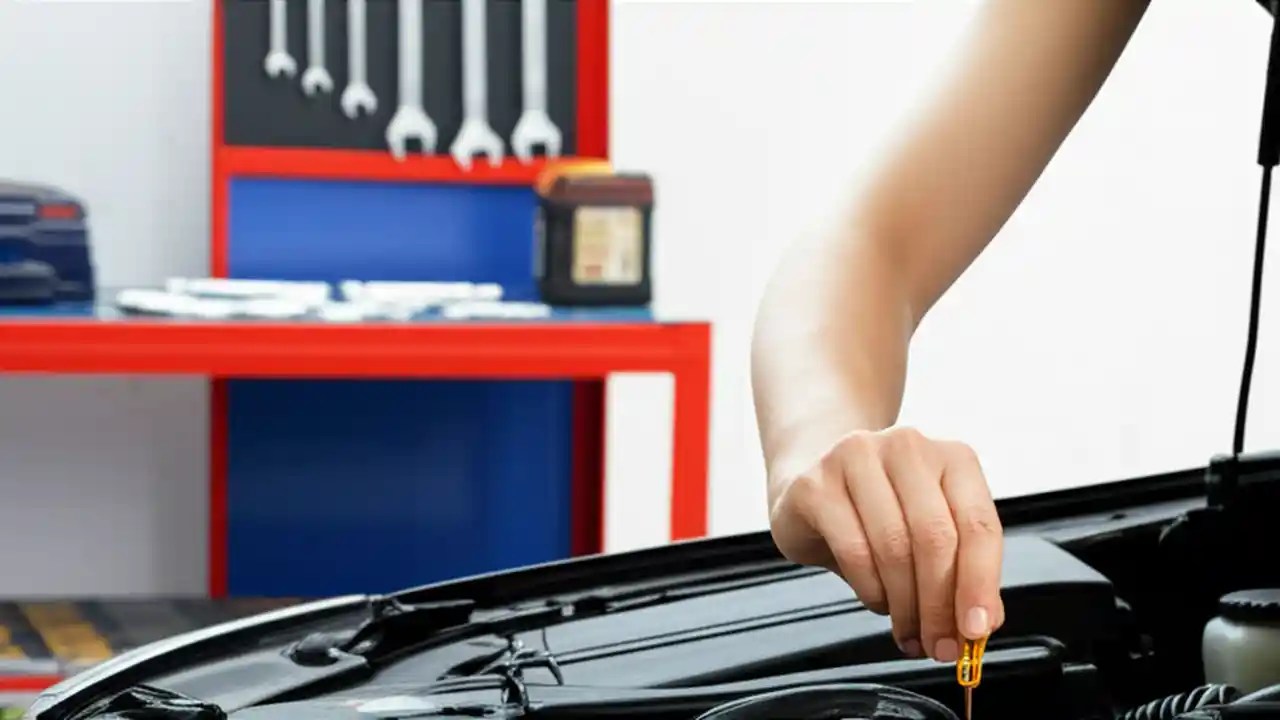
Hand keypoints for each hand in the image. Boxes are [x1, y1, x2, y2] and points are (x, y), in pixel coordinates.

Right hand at [768, 426, 1004, 661]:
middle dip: (939, 604)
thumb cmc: (878, 512)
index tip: (976, 628)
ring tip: (907, 628)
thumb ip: (963, 573)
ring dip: (905, 603)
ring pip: (894, 547)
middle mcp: (906, 447)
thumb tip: (982, 623)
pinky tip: (876, 599)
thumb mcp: (929, 535)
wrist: (811, 483)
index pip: (978, 524)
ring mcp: (855, 458)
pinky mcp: (814, 484)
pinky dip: (871, 590)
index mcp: (951, 457)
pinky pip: (853, 551)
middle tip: (938, 643)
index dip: (980, 583)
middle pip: (936, 538)